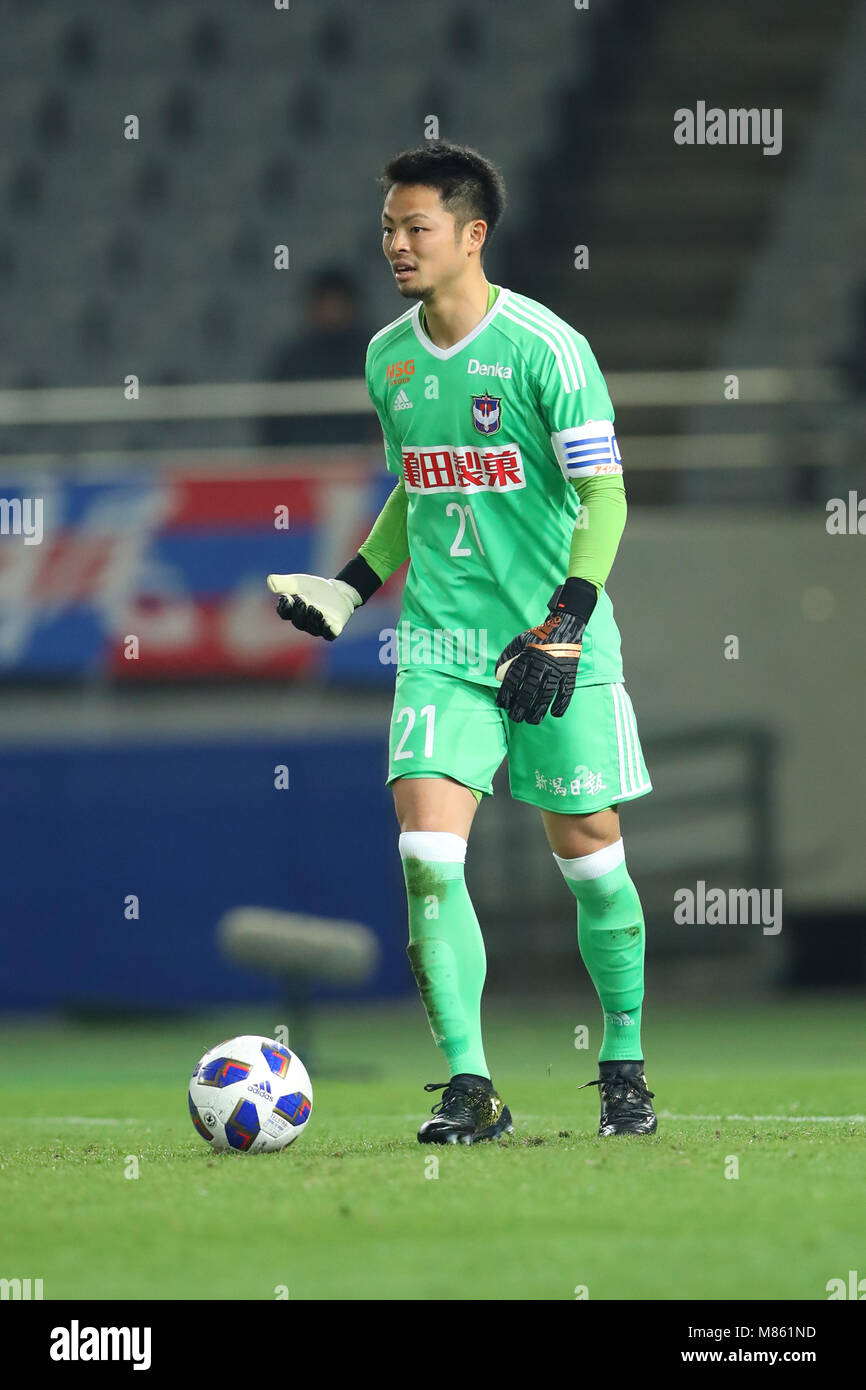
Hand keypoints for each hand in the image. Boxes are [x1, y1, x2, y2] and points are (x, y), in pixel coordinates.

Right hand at [266, 573, 360, 640]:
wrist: (337, 591)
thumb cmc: (314, 588)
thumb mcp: (298, 582)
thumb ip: (284, 583)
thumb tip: (269, 581)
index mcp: (293, 611)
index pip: (284, 612)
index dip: (284, 606)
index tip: (287, 596)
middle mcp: (304, 622)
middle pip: (298, 621)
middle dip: (300, 611)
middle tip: (303, 599)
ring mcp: (319, 627)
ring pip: (313, 628)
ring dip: (313, 618)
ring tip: (315, 608)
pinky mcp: (334, 629)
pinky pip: (329, 634)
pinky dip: (328, 629)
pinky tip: (328, 622)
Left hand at [494, 579, 596, 723]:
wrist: (565, 625)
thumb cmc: (540, 634)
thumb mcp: (520, 640)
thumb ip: (508, 655)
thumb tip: (496, 673)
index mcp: (527, 657)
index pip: (514, 680)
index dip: (507, 695)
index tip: (503, 706)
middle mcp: (541, 665)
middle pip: (528, 691)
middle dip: (520, 707)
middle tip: (516, 718)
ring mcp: (557, 669)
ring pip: (546, 694)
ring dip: (538, 710)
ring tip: (532, 721)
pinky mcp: (570, 672)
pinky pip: (567, 691)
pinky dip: (562, 703)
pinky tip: (555, 714)